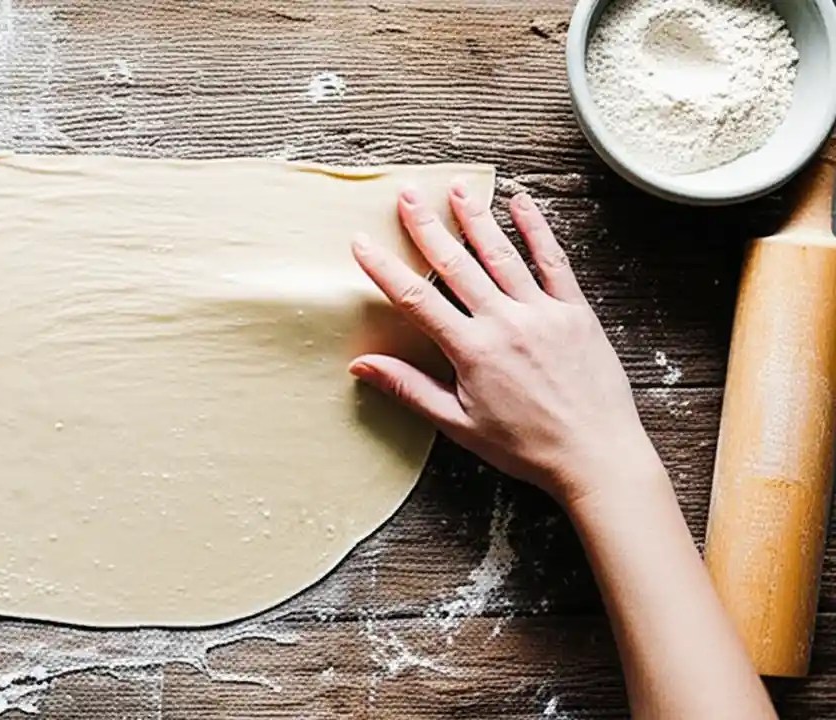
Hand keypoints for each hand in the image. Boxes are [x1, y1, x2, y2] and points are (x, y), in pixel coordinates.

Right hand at [350, 183, 651, 504]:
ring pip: (502, 253)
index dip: (384, 268)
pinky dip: (536, 229)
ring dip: (476, 217)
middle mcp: (505, 322)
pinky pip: (552, 261)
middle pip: (456, 264)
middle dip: (427, 226)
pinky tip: (521, 202)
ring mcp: (543, 312)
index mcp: (471, 350)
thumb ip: (409, 388)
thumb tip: (361, 365)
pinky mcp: (575, 311)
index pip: (416, 299)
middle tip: (407, 194)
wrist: (595, 456)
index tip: (361, 243)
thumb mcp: (458, 424)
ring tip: (456, 187)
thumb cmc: (525, 447)